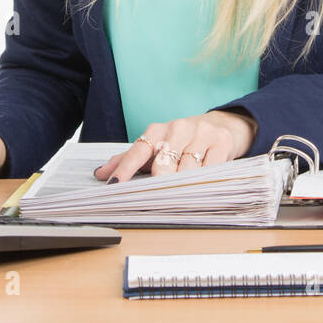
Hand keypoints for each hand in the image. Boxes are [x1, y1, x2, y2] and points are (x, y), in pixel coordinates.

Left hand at [92, 111, 257, 183]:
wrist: (221, 125)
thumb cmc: (182, 140)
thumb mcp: (156, 146)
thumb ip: (129, 159)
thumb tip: (100, 174)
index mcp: (158, 130)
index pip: (138, 150)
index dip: (125, 169)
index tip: (114, 185)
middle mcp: (179, 128)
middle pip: (164, 161)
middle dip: (158, 181)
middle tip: (153, 198)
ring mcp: (201, 134)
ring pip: (187, 168)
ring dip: (182, 185)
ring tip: (178, 197)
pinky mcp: (221, 143)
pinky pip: (210, 168)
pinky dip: (203, 181)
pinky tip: (200, 189)